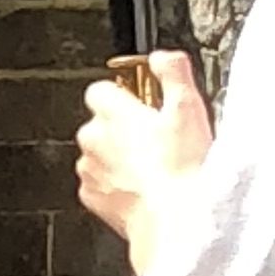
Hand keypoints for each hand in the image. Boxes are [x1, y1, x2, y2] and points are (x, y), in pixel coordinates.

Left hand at [75, 52, 212, 275]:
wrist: (174, 218)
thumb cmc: (182, 166)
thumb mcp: (188, 107)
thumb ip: (173, 72)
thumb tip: (161, 57)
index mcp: (112, 112)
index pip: (100, 89)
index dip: (122, 95)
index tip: (142, 103)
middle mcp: (92, 138)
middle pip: (99, 122)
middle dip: (121, 128)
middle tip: (152, 139)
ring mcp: (88, 169)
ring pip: (97, 153)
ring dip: (116, 156)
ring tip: (149, 167)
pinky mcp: (90, 195)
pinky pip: (98, 182)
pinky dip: (114, 183)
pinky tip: (140, 187)